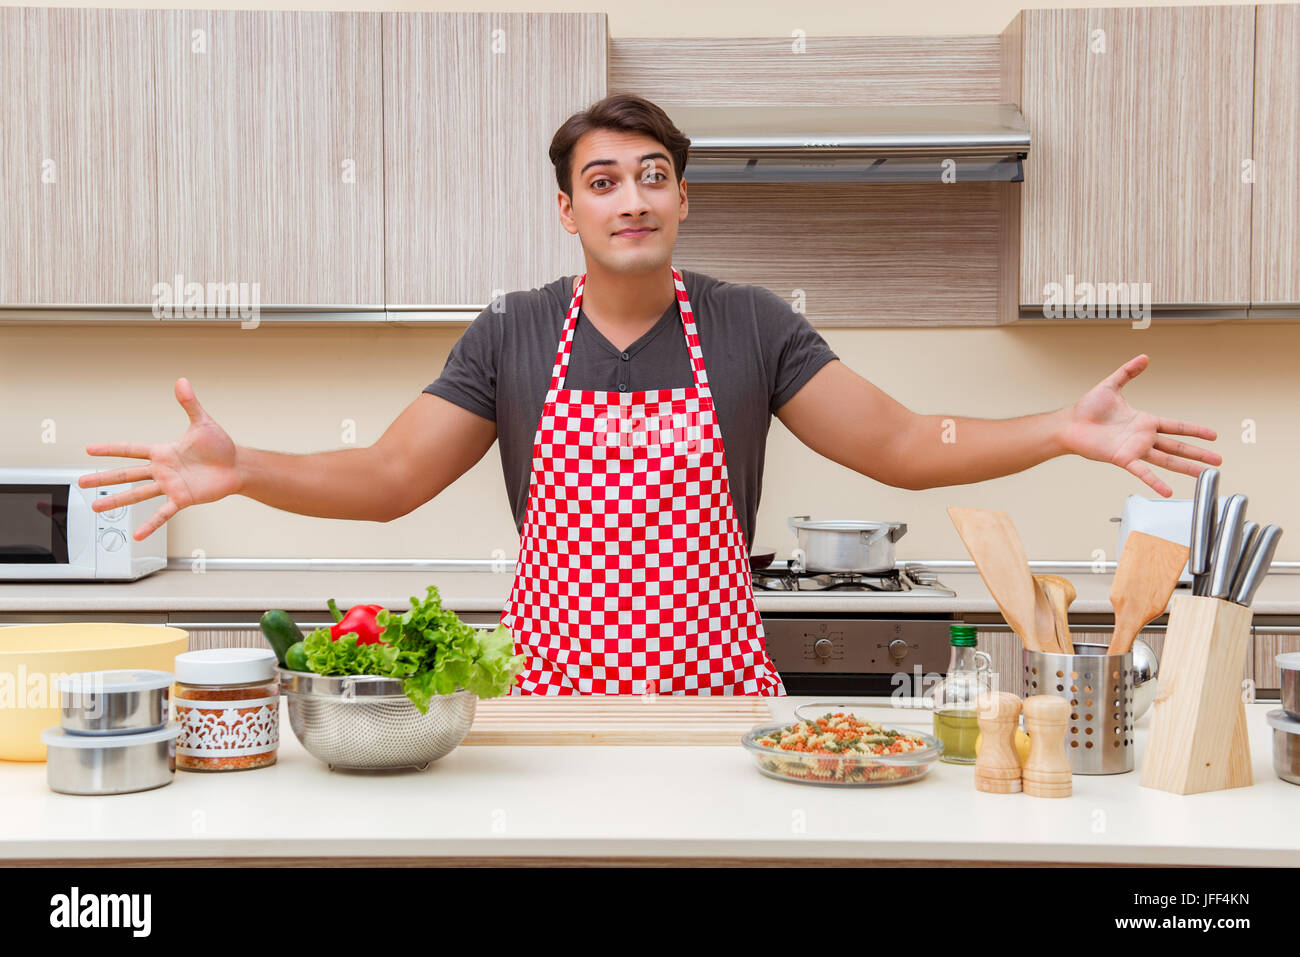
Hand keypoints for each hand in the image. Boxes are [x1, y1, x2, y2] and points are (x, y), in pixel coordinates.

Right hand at [79, 378, 242, 540]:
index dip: (111, 449)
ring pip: (138, 495)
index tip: (89, 449)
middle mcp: (162, 470)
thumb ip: (189, 403)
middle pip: (126, 474)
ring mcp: (170, 486)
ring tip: (96, 509)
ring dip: (116, 501)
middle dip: (103, 478)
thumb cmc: (220, 446)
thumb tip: (182, 381)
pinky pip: (163, 513)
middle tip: (81, 483)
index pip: (131, 449)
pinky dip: (150, 524)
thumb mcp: (203, 423)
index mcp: (163, 452)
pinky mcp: (182, 499)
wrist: (237, 466)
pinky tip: (137, 535)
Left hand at [1060, 354, 1221, 496]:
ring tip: (1204, 475)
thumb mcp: (1111, 386)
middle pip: (1177, 446)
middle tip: (1217, 461)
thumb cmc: (1087, 409)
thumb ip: (1128, 372)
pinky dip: (1154, 481)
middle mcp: (1143, 437)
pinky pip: (1142, 471)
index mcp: (1145, 421)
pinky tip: (1168, 491)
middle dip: (1198, 453)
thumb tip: (1144, 357)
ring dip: (1186, 468)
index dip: (1195, 430)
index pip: (1176, 426)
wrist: (1069, 424)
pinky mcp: (1122, 458)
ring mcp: (1134, 449)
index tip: (1213, 435)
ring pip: (1166, 460)